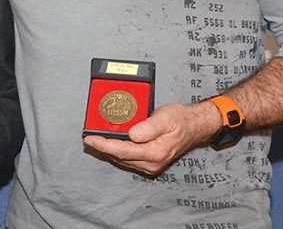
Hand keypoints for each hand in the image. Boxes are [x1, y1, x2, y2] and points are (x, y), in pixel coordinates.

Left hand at [83, 102, 219, 176]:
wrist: (194, 127)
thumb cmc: (181, 121)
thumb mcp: (165, 118)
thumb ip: (148, 127)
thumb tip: (131, 134)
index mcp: (154, 152)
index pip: (122, 150)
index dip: (103, 145)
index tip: (89, 139)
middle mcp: (151, 162)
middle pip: (119, 156)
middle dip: (102, 147)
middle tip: (88, 138)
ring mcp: (151, 164)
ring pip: (123, 159)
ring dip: (108, 150)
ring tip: (95, 139)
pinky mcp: (150, 162)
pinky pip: (128, 158)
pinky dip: (117, 151)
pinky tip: (111, 143)